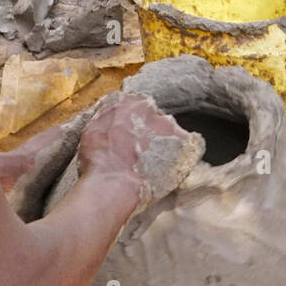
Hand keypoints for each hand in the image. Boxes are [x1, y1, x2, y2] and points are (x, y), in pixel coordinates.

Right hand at [77, 93, 200, 215]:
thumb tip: (112, 126)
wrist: (112, 183)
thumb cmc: (97, 164)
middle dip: (153, 136)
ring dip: (168, 147)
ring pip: (173, 134)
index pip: (138, 108)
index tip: (134, 140)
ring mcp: (168, 124)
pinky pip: (193, 145)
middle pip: (156, 120)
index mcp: (126, 102)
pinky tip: (176, 168)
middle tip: (145, 157)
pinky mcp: (184, 141)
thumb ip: (106, 123)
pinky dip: (188, 156)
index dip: (137, 127)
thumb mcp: (91, 133)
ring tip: (158, 167)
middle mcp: (150, 108)